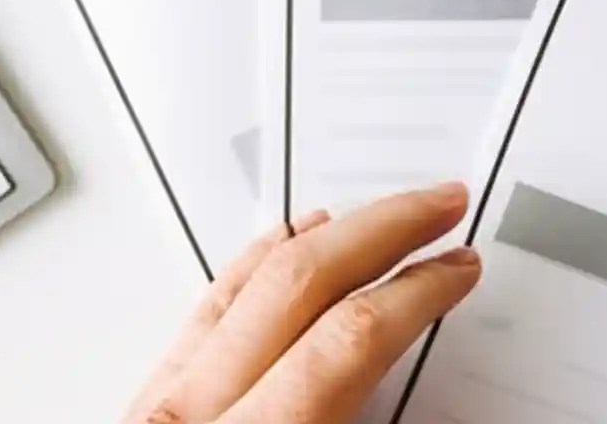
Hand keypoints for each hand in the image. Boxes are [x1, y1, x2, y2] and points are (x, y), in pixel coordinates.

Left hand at [123, 181, 480, 423]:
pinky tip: (288, 240)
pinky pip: (208, 306)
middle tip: (440, 204)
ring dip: (331, 235)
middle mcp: (199, 411)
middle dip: (385, 230)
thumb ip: (377, 420)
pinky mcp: (149, 400)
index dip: (418, 291)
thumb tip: (447, 397)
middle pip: (303, 280)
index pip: (351, 338)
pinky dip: (258, 261)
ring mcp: (163, 401)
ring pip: (249, 279)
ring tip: (385, 213)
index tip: (458, 268)